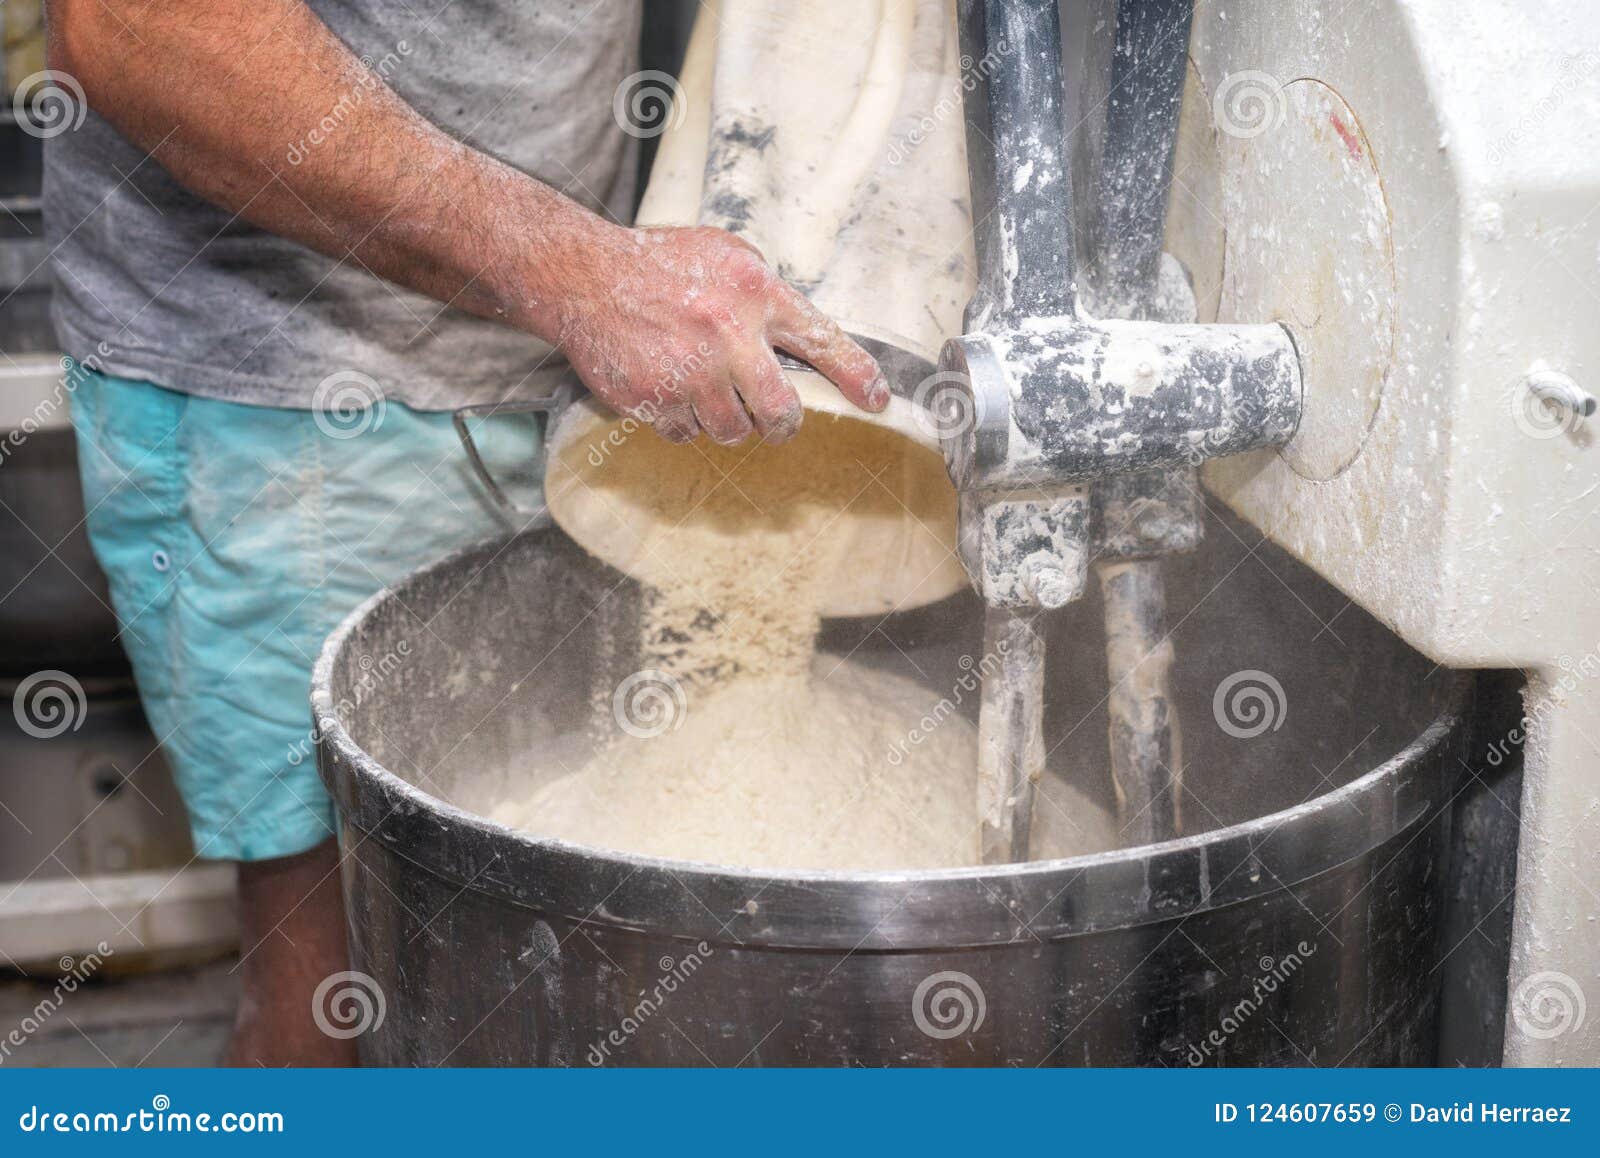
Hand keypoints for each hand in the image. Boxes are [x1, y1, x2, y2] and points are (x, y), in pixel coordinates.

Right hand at [553, 224, 888, 444]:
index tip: (878, 400)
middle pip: (780, 411)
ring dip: (726, 420)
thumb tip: (802, 341)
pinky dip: (682, 422)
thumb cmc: (661, 264)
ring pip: (732, 430)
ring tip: (705, 388)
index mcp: (754, 292)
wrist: (584, 275)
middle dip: (782, 424)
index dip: (857, 376)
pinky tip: (668, 390)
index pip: (822, 340)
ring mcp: (690, 372)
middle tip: (774, 421)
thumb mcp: (726, 256)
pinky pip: (686, 434)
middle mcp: (728, 334)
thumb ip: (766, 296)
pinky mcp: (654, 399)